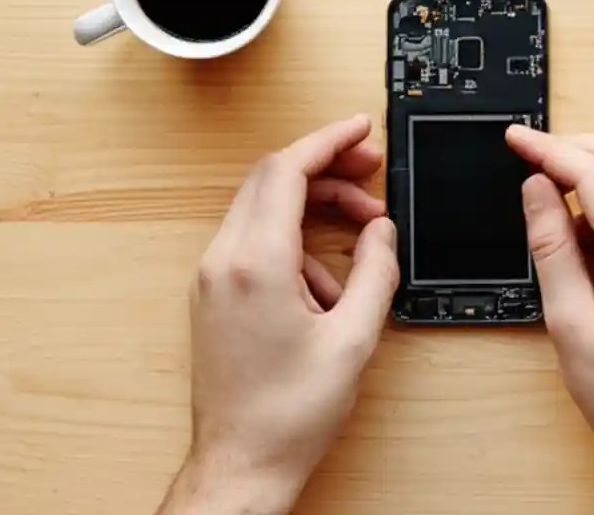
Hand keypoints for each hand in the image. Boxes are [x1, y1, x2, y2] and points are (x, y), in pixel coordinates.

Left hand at [158, 115, 398, 514]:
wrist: (241, 464)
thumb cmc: (288, 414)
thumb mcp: (354, 339)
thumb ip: (375, 272)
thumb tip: (381, 232)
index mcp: (255, 265)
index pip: (287, 171)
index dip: (327, 141)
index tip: (359, 128)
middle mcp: (222, 262)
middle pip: (270, 180)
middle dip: (324, 167)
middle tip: (369, 169)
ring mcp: (211, 278)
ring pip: (262, 209)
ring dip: (312, 207)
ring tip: (362, 232)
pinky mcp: (212, 296)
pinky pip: (254, 243)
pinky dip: (295, 241)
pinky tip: (329, 282)